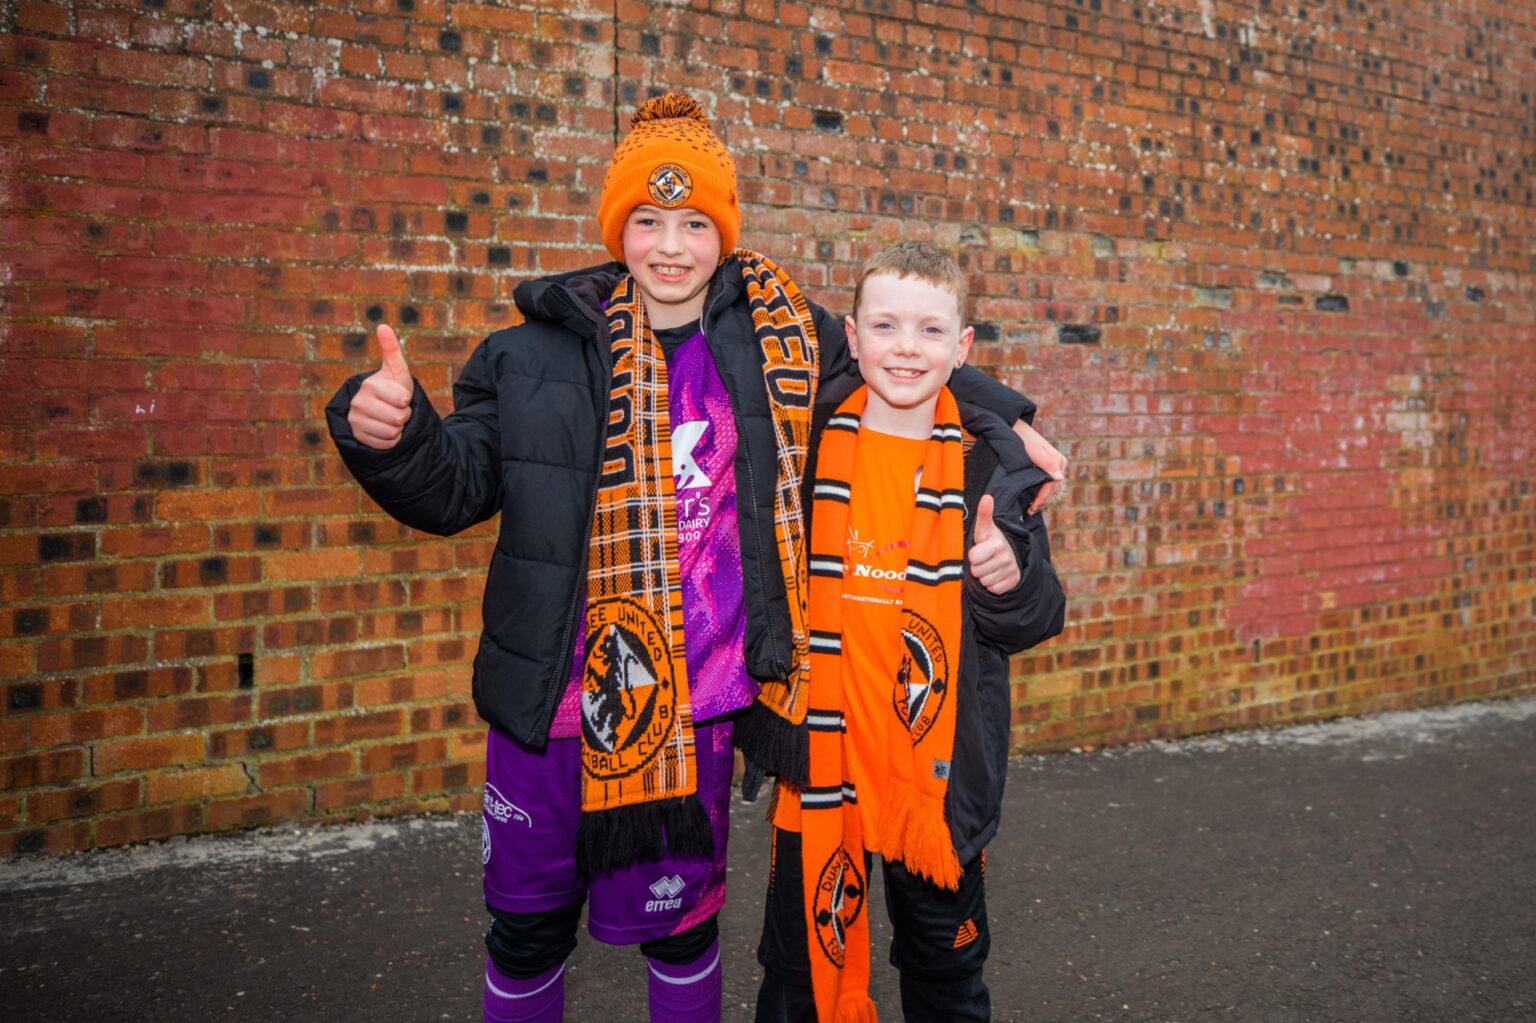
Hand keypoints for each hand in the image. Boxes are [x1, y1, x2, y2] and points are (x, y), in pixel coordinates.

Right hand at [346, 324, 413, 449]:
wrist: (380, 408)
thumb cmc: (393, 387)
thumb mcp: (397, 370)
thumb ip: (392, 349)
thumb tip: (382, 325)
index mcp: (370, 385)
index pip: (402, 401)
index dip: (407, 400)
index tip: (400, 396)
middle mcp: (358, 402)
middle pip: (398, 418)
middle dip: (404, 415)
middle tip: (396, 409)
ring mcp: (355, 420)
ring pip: (392, 432)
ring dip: (398, 428)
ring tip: (391, 418)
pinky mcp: (356, 436)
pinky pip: (385, 444)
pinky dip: (391, 440)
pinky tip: (385, 429)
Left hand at [968, 495, 1021, 593]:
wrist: (1010, 555)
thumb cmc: (990, 541)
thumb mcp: (985, 529)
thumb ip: (984, 514)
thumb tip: (987, 497)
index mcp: (997, 544)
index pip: (973, 558)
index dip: (972, 556)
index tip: (978, 551)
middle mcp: (1006, 557)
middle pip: (977, 572)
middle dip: (977, 567)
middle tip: (984, 560)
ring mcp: (1011, 570)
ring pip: (985, 582)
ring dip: (984, 576)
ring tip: (989, 566)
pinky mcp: (1013, 582)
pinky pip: (994, 589)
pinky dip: (992, 584)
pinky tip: (996, 575)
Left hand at [1011, 420, 1067, 512]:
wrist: (1014, 428)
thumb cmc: (1021, 439)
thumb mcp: (1032, 451)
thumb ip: (1046, 463)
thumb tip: (1058, 477)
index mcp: (1058, 461)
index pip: (1053, 486)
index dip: (1043, 498)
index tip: (1031, 507)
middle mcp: (1060, 464)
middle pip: (1055, 489)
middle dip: (1044, 501)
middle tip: (1030, 511)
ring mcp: (1056, 465)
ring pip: (1053, 488)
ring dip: (1044, 500)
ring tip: (1031, 508)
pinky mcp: (1050, 466)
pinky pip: (1050, 484)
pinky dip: (1043, 493)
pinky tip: (1034, 500)